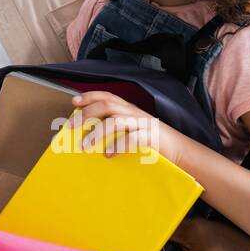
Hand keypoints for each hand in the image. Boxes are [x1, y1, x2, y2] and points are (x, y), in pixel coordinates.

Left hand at [70, 91, 186, 164]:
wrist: (178, 149)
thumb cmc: (150, 140)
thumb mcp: (131, 128)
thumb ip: (114, 126)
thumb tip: (87, 132)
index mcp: (128, 109)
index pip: (107, 95)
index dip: (90, 96)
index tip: (74, 101)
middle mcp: (134, 113)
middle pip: (107, 105)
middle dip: (87, 113)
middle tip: (71, 126)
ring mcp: (142, 124)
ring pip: (116, 121)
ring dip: (98, 132)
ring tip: (85, 145)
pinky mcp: (151, 138)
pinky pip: (132, 139)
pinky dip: (118, 145)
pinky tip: (108, 154)